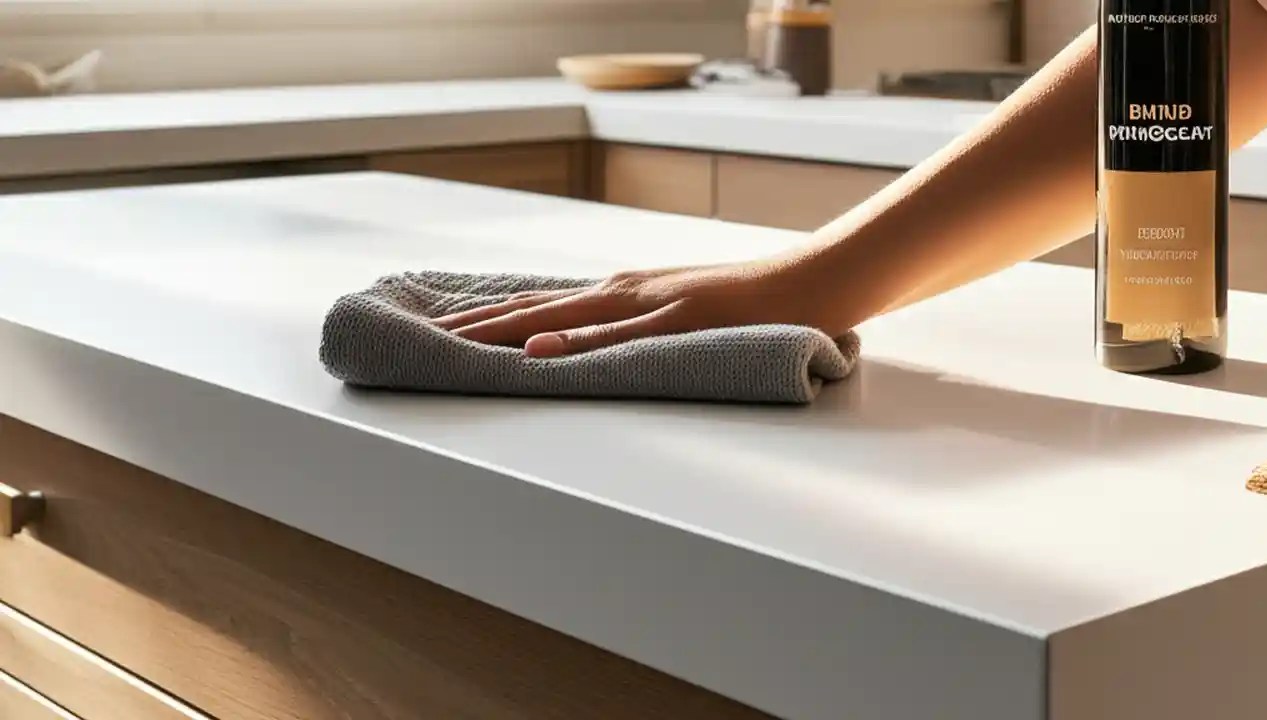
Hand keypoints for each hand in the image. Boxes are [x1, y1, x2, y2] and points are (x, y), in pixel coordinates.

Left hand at [433, 259, 850, 357]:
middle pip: (533, 307)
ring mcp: (649, 303)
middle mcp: (622, 292)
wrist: (811, 280)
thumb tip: (583, 346)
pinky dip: (575, 342)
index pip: (537, 305)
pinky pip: (620, 336)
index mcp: (618, 293)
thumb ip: (632, 326)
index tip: (440, 330)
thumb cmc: (744, 302)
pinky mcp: (680, 322)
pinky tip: (538, 350)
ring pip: (562, 316)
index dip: (486, 317)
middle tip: (422, 338)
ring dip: (504, 329)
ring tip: (453, 342)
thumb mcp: (675, 315)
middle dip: (475, 324)